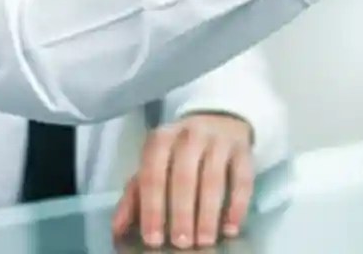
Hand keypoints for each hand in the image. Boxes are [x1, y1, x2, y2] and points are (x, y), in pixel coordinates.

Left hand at [112, 114, 254, 249]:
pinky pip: (242, 179)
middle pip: (184, 178)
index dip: (152, 209)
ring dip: (208, 214)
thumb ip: (135, 196)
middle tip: (182, 244)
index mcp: (161, 140)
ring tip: (205, 241)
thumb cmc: (179, 153)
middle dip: (182, 214)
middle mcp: (189, 136)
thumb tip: (118, 229)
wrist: (219, 121)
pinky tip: (231, 227)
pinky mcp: (244, 149)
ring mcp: (219, 140)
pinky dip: (237, 205)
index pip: (152, 176)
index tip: (153, 239)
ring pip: (213, 180)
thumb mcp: (154, 166)